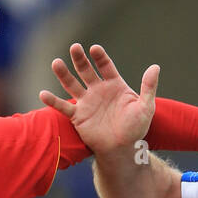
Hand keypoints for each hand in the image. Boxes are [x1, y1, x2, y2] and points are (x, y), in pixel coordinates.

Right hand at [39, 43, 157, 154]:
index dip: (100, 57)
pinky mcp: (78, 117)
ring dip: (64, 74)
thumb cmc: (136, 129)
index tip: (95, 49)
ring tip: (56, 63)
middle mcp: (98, 90)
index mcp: (114, 85)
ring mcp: (86, 103)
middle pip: (86, 70)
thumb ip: (148, 87)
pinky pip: (63, 107)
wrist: (122, 149)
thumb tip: (155, 67)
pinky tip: (42, 94)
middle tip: (74, 48)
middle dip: (80, 59)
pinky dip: (53, 101)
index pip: (105, 66)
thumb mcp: (145, 107)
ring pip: (72, 84)